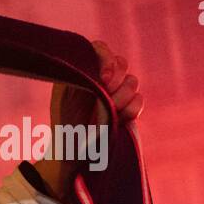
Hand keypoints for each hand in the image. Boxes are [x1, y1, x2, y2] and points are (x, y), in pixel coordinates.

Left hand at [35, 41, 143, 200]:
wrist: (72, 154)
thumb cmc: (64, 125)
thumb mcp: (66, 94)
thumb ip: (81, 72)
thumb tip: (96, 55)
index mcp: (83, 72)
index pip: (100, 49)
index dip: (106, 59)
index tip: (103, 78)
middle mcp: (100, 80)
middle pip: (121, 63)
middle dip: (116, 81)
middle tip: (105, 96)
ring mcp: (116, 94)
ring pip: (133, 82)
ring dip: (122, 98)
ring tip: (109, 113)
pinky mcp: (127, 109)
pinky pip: (139, 100)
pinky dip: (132, 109)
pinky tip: (120, 119)